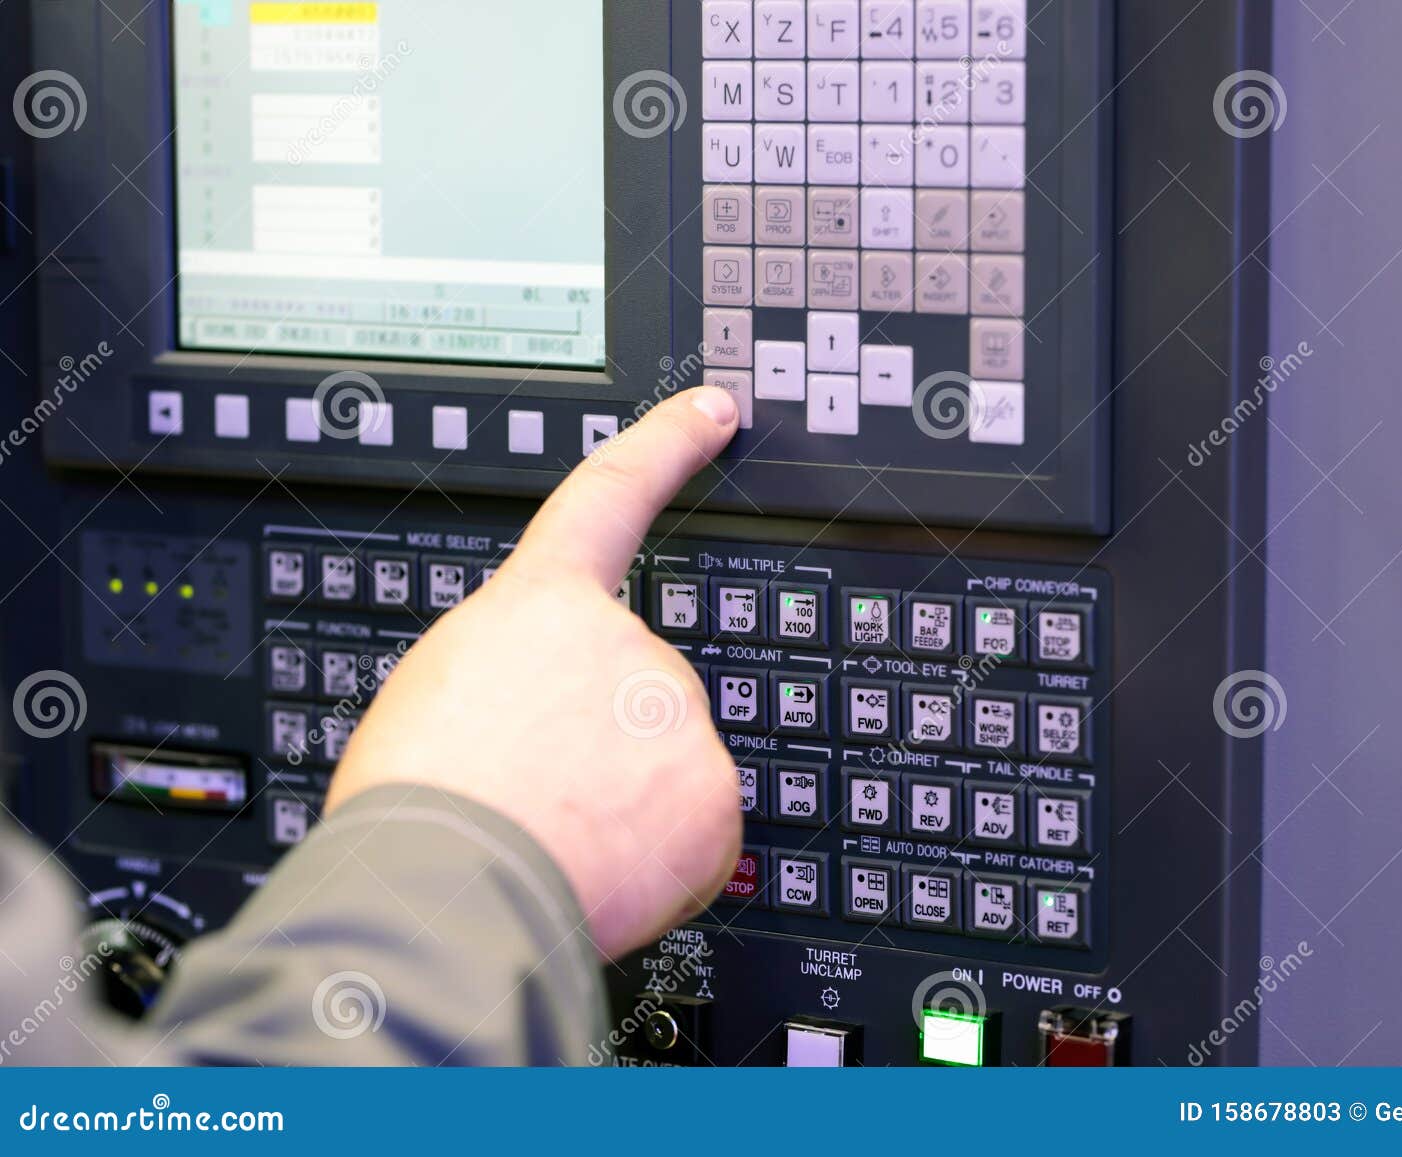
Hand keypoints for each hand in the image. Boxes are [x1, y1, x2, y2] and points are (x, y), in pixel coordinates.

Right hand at [325, 387, 743, 959]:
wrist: (441, 891)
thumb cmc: (419, 802)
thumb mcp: (441, 693)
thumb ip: (516, 675)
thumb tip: (546, 720)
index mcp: (539, 607)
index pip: (611, 497)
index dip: (666, 446)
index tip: (711, 412)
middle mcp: (624, 643)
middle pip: (639, 689)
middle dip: (604, 745)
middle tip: (539, 793)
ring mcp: (676, 715)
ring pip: (666, 764)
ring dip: (625, 806)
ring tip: (554, 838)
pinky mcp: (713, 792)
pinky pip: (694, 828)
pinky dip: (658, 859)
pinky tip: (601, 870)